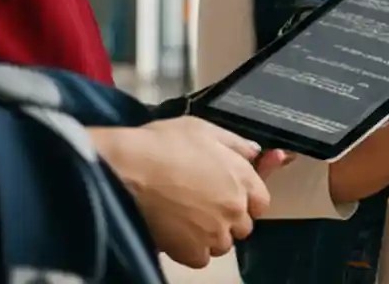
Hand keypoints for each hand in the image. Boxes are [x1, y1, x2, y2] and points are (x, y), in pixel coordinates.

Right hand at [91, 117, 286, 268]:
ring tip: (185, 221)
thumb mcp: (203, 129)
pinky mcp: (192, 251)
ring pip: (222, 244)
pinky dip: (190, 250)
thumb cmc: (163, 144)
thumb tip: (255, 152)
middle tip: (201, 208)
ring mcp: (215, 232)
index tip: (227, 197)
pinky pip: (201, 259)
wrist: (128, 170)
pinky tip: (176, 236)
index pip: (260, 201)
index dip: (244, 200)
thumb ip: (235, 143)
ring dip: (209, 236)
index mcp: (243, 178)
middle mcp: (235, 208)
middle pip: (242, 226)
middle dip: (227, 219)